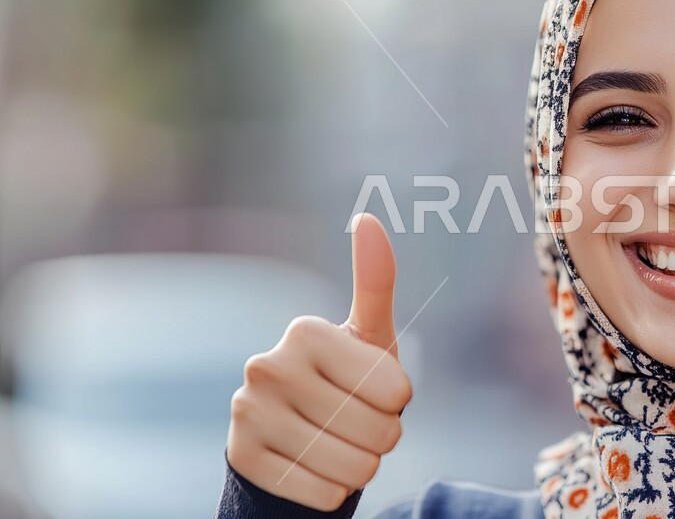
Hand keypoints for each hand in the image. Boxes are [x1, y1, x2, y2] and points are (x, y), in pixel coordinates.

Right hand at [226, 213, 410, 510]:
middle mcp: (267, 366)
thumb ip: (375, 281)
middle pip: (378, 430)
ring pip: (353, 467)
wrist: (291, 438)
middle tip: (357, 424)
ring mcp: (247, 413)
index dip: (398, 402)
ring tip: (341, 446)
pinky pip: (324, 493)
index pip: (395, 391)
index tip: (375, 391)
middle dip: (382, 437)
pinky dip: (333, 492)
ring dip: (361, 466)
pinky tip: (317, 470)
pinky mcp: (241, 459)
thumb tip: (368, 219)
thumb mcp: (368, 335)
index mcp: (305, 331)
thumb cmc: (346, 380)